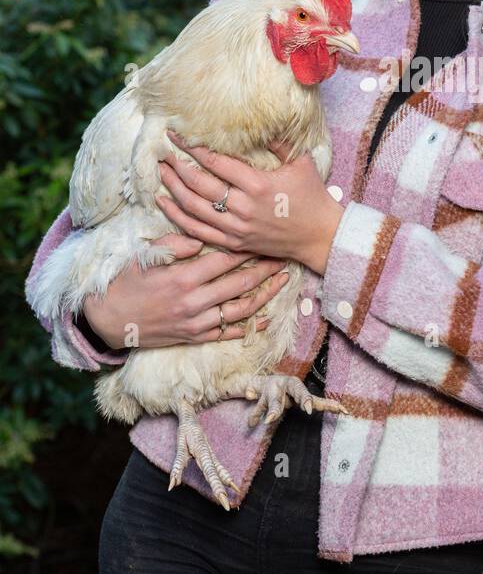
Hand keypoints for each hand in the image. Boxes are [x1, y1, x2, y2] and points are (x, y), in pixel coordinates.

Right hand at [81, 232, 292, 349]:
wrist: (108, 320)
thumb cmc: (125, 282)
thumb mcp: (144, 256)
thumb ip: (174, 244)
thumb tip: (201, 236)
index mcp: (183, 278)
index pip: (225, 260)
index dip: (247, 248)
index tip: (264, 236)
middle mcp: (194, 302)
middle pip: (239, 284)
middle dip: (265, 268)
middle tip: (284, 254)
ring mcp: (196, 323)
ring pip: (240, 309)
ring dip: (265, 295)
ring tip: (283, 281)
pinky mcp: (194, 337)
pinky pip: (227, 332)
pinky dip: (249, 325)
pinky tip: (266, 317)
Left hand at [155, 131, 344, 273]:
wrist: (319, 235)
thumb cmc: (312, 196)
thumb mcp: (301, 163)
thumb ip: (278, 142)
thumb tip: (260, 120)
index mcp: (258, 184)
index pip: (216, 163)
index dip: (192, 148)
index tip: (176, 135)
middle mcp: (243, 207)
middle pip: (198, 185)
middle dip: (177, 166)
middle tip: (163, 152)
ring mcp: (236, 228)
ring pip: (193, 208)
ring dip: (173, 189)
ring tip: (161, 172)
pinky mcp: (234, 243)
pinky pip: (197, 231)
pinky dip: (177, 217)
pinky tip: (164, 203)